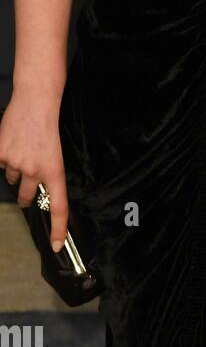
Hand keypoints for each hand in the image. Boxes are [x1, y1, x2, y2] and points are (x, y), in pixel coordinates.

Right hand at [0, 94, 68, 249]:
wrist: (36, 101)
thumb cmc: (47, 125)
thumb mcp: (53, 152)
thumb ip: (46, 173)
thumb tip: (35, 192)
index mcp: (55, 169)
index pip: (58, 205)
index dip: (58, 228)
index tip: (56, 245)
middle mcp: (36, 170)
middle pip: (27, 197)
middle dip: (26, 194)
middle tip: (29, 175)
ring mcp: (16, 163)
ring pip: (12, 178)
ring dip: (16, 169)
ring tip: (23, 148)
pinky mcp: (0, 155)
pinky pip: (1, 165)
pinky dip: (4, 157)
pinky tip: (12, 142)